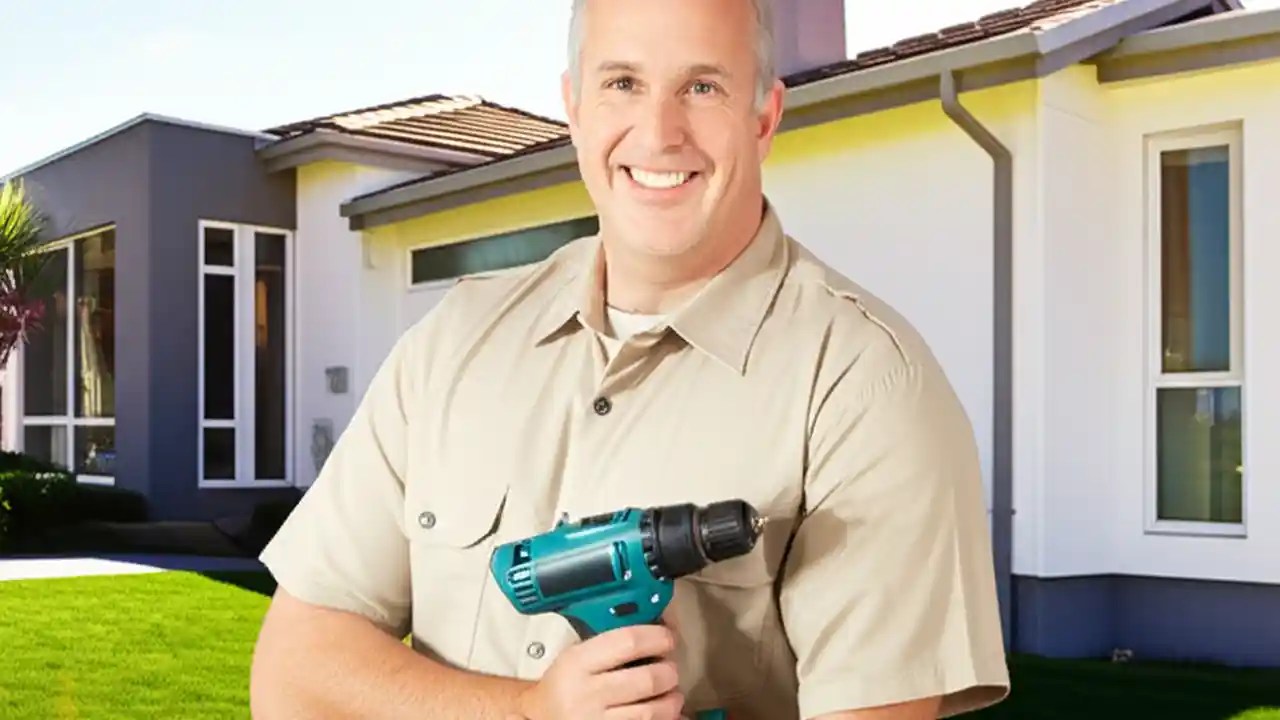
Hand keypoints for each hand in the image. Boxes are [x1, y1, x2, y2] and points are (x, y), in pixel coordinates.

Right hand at [516, 623, 683, 719]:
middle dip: (668, 672)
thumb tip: (657, 624)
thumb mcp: (577, 655)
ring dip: (671, 700)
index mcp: (578, 663)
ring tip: (670, 694)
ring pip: (652, 711)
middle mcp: (587, 694)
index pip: (628, 642)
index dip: (656, 637)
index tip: (667, 637)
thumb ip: (612, 641)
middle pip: (647, 679)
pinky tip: (664, 714)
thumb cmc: (563, 687)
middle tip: (670, 670)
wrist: (541, 718)